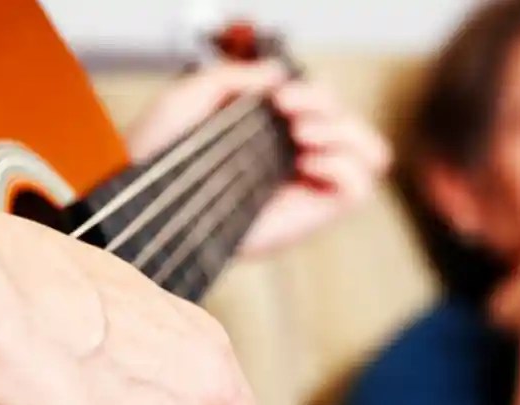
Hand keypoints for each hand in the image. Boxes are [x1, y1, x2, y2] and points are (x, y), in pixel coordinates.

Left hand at [124, 61, 390, 257]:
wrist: (148, 198)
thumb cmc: (160, 153)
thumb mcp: (195, 94)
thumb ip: (238, 76)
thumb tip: (279, 74)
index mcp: (273, 134)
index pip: (325, 108)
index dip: (314, 93)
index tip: (280, 97)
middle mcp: (296, 162)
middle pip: (354, 125)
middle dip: (328, 107)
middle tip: (288, 112)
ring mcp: (307, 190)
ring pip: (371, 154)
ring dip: (343, 133)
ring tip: (301, 137)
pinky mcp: (310, 216)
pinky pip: (360, 188)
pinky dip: (342, 165)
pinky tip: (304, 164)